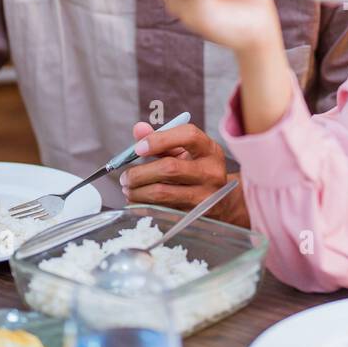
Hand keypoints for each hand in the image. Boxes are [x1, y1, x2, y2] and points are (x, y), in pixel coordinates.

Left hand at [121, 120, 249, 226]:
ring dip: (138, 192)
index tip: (138, 148)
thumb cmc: (197, 170)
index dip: (160, 139)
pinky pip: (162, 210)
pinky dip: (144, 206)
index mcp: (209, 150)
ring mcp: (205, 196)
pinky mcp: (195, 216)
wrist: (222, 201)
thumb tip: (138, 130)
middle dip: (140, 173)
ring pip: (163, 193)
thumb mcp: (184, 151)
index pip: (188, 136)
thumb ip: (161, 139)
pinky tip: (138, 202)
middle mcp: (211, 172)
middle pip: (170, 168)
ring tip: (128, 189)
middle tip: (125, 177)